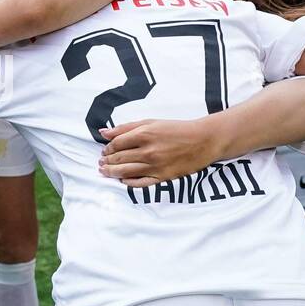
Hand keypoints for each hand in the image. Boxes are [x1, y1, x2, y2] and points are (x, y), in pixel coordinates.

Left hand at [97, 117, 226, 187]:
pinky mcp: (162, 177)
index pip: (117, 144)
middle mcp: (148, 151)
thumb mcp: (151, 122)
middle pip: (119, 159)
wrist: (203, 140)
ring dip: (111, 172)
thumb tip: (103, 133)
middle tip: (101, 162)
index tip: (105, 150)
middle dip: (107, 161)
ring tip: (104, 171)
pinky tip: (122, 179)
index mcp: (144, 134)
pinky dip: (128, 182)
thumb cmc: (176, 129)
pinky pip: (140, 183)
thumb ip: (126, 127)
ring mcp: (155, 166)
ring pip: (125, 172)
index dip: (108, 148)